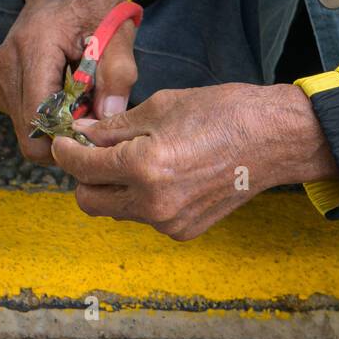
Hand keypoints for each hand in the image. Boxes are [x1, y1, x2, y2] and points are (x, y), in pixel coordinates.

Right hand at [0, 0, 137, 163]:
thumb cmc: (94, 1)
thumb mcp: (116, 30)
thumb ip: (118, 71)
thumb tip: (109, 115)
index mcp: (34, 48)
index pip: (37, 117)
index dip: (67, 136)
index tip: (95, 132)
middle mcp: (7, 62)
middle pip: (28, 130)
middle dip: (62, 135)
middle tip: (93, 118)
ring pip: (23, 126)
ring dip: (53, 125)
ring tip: (81, 102)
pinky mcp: (0, 79)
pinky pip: (18, 114)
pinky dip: (43, 115)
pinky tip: (65, 97)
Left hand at [50, 83, 338, 240]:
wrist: (274, 140)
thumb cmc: (223, 113)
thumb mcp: (162, 107)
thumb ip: (116, 127)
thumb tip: (83, 134)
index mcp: (143, 166)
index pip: (81, 166)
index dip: (65, 151)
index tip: (63, 141)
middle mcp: (152, 202)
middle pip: (89, 201)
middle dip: (83, 176)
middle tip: (92, 151)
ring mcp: (169, 222)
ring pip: (116, 210)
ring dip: (112, 188)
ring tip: (133, 158)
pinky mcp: (184, 231)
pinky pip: (145, 217)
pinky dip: (141, 198)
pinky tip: (162, 173)